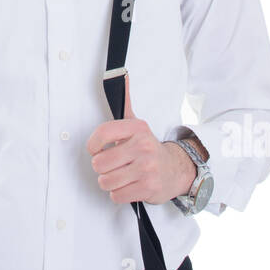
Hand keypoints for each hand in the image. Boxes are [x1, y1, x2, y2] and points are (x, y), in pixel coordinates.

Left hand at [86, 73, 195, 205]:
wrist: (177, 169)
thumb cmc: (148, 148)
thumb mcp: (137, 124)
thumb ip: (124, 102)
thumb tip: (121, 74)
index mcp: (137, 129)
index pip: (102, 133)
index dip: (93, 145)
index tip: (96, 149)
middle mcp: (142, 146)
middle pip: (100, 163)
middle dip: (102, 168)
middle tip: (112, 165)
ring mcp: (146, 168)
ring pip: (106, 181)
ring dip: (109, 182)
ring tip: (120, 176)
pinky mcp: (148, 188)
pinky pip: (116, 195)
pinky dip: (119, 194)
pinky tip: (128, 186)